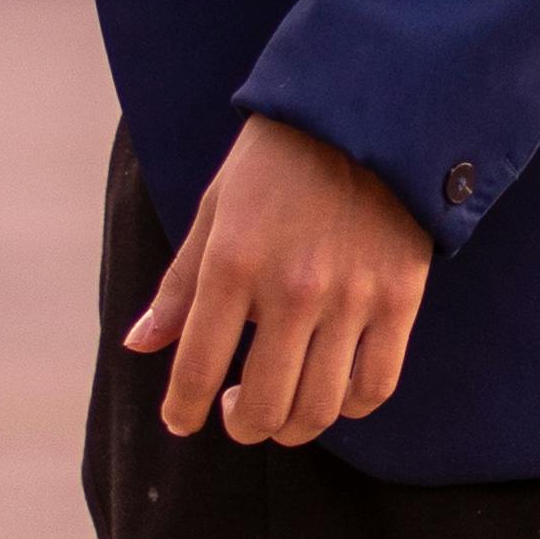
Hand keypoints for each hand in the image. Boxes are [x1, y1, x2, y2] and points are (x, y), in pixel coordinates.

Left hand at [127, 116, 433, 443]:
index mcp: (234, 264)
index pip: (197, 368)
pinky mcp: (400, 299)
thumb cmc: (279, 158)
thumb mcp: (216, 209)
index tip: (182, 420)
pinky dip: (348, 406)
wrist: (369, 112)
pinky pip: (374, 385)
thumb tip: (139, 345)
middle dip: (241, 425)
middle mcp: (292, 290)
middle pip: (263, 405)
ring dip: (291, 426)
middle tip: (236, 412)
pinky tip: (331, 392)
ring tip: (281, 411)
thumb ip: (180, 285)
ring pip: (318, 408)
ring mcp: (352, 299)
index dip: (182, 409)